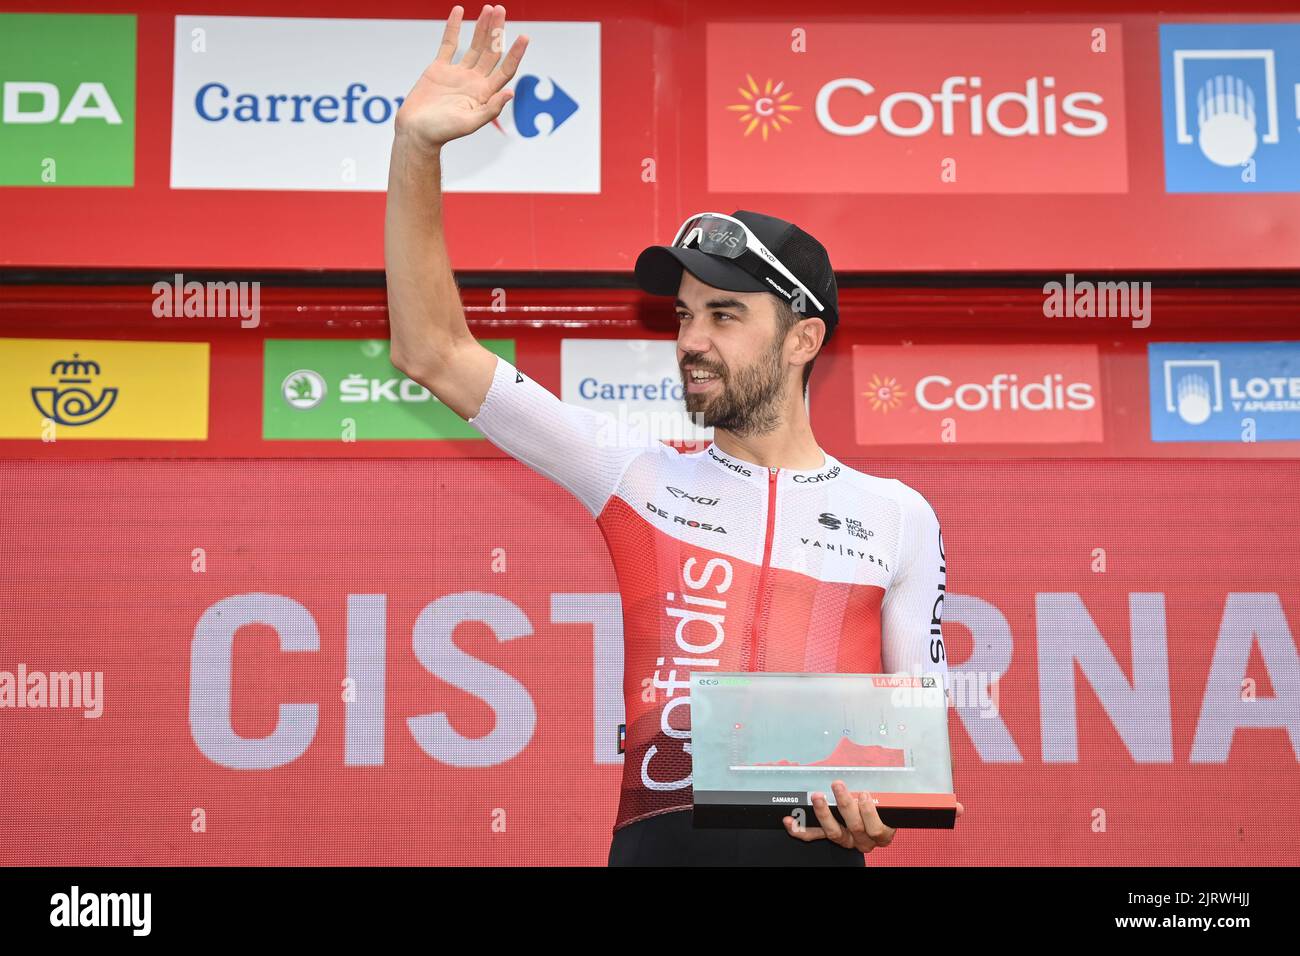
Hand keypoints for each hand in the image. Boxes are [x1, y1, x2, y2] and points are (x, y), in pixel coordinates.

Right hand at [395, 4, 528, 149]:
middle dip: (497, 31)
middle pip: (491, 52)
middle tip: (501, 10)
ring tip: (490, 9)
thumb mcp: (469, 123)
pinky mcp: (439, 68)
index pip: (505, 69)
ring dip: (482, 27)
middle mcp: (474, 81)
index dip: (515, 54)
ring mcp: (458, 73)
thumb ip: (490, 109)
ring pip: (474, 45)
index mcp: (484, 94)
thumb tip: (510, 92)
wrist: (415, 131)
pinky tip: (459, 11)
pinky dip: (453, 27)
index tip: (525, 37)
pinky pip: (449, 44)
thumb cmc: (441, 132)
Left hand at [782, 780, 965, 852]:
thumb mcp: (909, 809)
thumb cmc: (891, 813)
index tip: (868, 794)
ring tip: (818, 795)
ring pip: (833, 833)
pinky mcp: (824, 835)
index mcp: (883, 834)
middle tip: (840, 785)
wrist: (869, 830)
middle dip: (846, 806)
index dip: (871, 814)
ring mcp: (843, 839)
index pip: (879, 829)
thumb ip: (932, 807)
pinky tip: (789, 819)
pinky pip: (811, 837)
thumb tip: (960, 808)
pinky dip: (799, 829)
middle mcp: (862, 841)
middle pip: (854, 828)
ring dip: (823, 814)